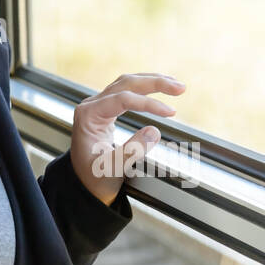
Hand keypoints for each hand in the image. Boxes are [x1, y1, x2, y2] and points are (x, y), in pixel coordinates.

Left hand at [70, 73, 184, 205]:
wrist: (84, 183)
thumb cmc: (93, 177)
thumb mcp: (110, 169)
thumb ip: (131, 151)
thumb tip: (154, 131)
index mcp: (88, 115)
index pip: (122, 100)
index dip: (148, 104)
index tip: (171, 113)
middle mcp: (91, 105)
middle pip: (125, 84)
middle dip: (154, 83)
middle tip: (180, 88)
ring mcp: (98, 105)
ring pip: (127, 83)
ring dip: (152, 81)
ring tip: (176, 85)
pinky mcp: (106, 109)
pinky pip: (127, 91)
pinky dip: (145, 88)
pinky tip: (160, 87)